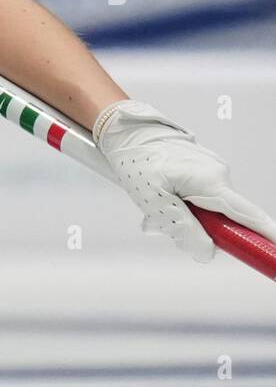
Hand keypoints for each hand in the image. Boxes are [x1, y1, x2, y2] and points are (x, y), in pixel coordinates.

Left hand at [93, 99, 275, 261]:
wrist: (126, 134)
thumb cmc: (136, 160)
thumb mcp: (155, 201)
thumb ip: (183, 228)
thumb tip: (207, 252)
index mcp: (211, 181)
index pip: (247, 214)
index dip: (265, 235)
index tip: (275, 251)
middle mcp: (218, 174)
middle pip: (224, 218)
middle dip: (198, 229)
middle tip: (162, 224)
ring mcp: (212, 171)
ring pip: (208, 210)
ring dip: (185, 217)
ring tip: (156, 207)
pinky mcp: (202, 172)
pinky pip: (200, 199)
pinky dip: (182, 206)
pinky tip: (161, 199)